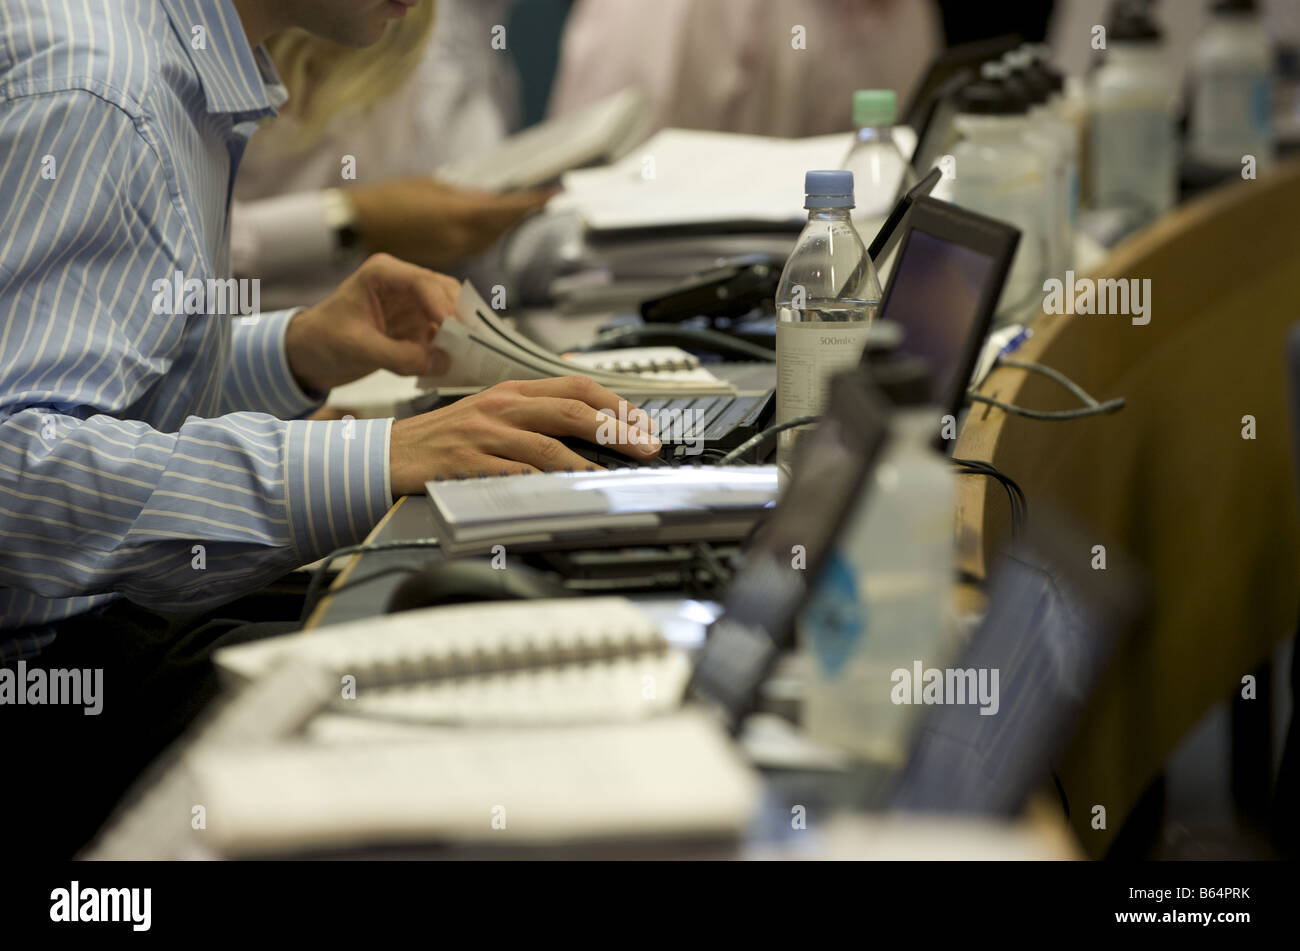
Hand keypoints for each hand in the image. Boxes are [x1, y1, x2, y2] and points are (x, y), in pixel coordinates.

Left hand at [285, 253, 459, 392]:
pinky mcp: (415, 325)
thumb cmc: (323, 340)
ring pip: (449, 312)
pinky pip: (443, 333)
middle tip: (474, 345)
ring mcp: (411, 304)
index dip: (443, 305)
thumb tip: (443, 363)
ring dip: (460, 333)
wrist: (307, 355)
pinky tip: (458, 363)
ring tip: (471, 356)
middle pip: (444, 292)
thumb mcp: (358, 348)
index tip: (457, 331)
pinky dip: (452, 346)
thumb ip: (399, 357)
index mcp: (382, 273)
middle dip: (459, 317)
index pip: (422, 282)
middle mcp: (402, 283)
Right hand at [347, 178, 556, 269]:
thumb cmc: (391, 200)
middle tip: (540, 199)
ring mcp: (452, 254)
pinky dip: (484, 238)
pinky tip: (486, 228)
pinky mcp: (444, 263)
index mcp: (458, 216)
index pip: (506, 209)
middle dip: (519, 214)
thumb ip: (466, 196)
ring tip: (517, 210)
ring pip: (489, 241)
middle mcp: (459, 239)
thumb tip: (493, 201)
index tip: (554, 193)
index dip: (532, 202)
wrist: (358, 236)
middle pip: (501, 228)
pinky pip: (473, 250)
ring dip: (503, 228)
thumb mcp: (432, 187)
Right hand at [389, 376, 661, 495]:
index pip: (575, 386)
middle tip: (645, 447)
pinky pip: (516, 472)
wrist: (388, 453)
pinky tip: (566, 490)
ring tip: (616, 474)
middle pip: (571, 409)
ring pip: (549, 442)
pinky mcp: (468, 462)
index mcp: (511, 390)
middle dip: (616, 429)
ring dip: (589, 460)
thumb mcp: (489, 412)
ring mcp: (484, 434)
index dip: (615, 404)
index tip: (642, 424)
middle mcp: (501, 406)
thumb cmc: (441, 437)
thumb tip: (585, 421)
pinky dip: (547, 482)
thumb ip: (531, 413)